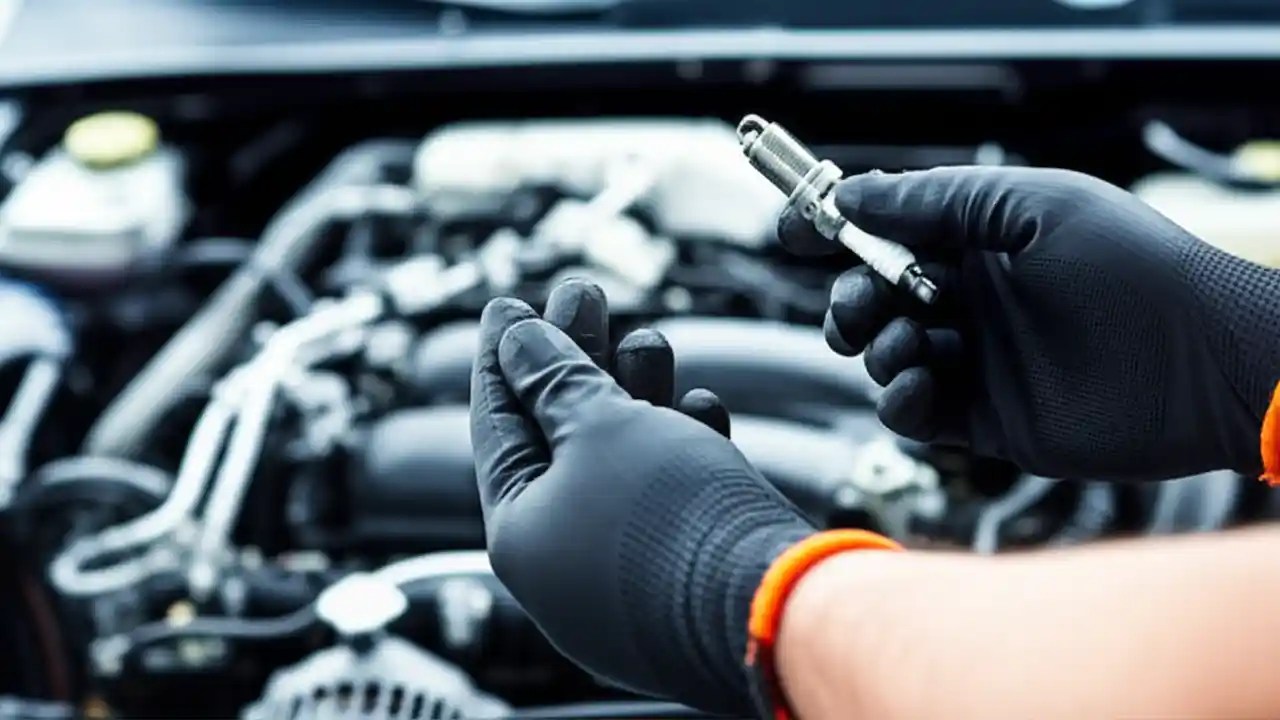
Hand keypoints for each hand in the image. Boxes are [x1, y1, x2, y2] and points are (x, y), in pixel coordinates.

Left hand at [470, 279, 813, 712]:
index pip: (497, 428)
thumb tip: (515, 341)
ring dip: (633, 393)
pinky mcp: (688, 574)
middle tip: (584, 293)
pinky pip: (671, 497)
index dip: (502, 358)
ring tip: (648, 339)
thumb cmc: (676, 521)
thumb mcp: (598, 427)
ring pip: (621, 463)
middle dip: (575, 360)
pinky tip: (697, 406)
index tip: (508, 304)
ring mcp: (628, 574)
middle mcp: (567, 562)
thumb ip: (553, 379)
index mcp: (521, 535)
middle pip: (559, 439)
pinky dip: (680, 446)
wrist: (781, 609)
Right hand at [779, 166, 1279, 480]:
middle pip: (875, 299)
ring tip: (911, 346)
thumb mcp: (1031, 206)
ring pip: (886, 357)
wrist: (1204, 367)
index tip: (791, 230)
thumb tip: (853, 194)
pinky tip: (915, 390)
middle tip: (859, 307)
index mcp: (984, 243)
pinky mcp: (988, 422)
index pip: (891, 231)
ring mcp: (980, 362)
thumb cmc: (1134, 270)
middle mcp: (976, 301)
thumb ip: (937, 200)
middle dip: (849, 301)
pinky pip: (914, 414)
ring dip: (877, 349)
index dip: (836, 229)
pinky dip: (898, 402)